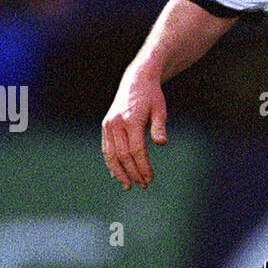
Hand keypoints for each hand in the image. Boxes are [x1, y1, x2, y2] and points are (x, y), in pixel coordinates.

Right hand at [101, 70, 167, 188]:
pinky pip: (106, 148)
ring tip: (128, 185)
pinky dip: (111, 162)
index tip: (150, 178)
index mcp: (131, 120)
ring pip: (110, 154)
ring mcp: (108, 125)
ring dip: (119, 172)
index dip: (143, 166)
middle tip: (143, 185)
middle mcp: (116, 123)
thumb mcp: (160, 109)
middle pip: (123, 155)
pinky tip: (117, 174)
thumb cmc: (152, 97)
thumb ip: (159, 127)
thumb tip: (161, 143)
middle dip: (133, 173)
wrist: (136, 81)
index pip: (136, 150)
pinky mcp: (106, 126)